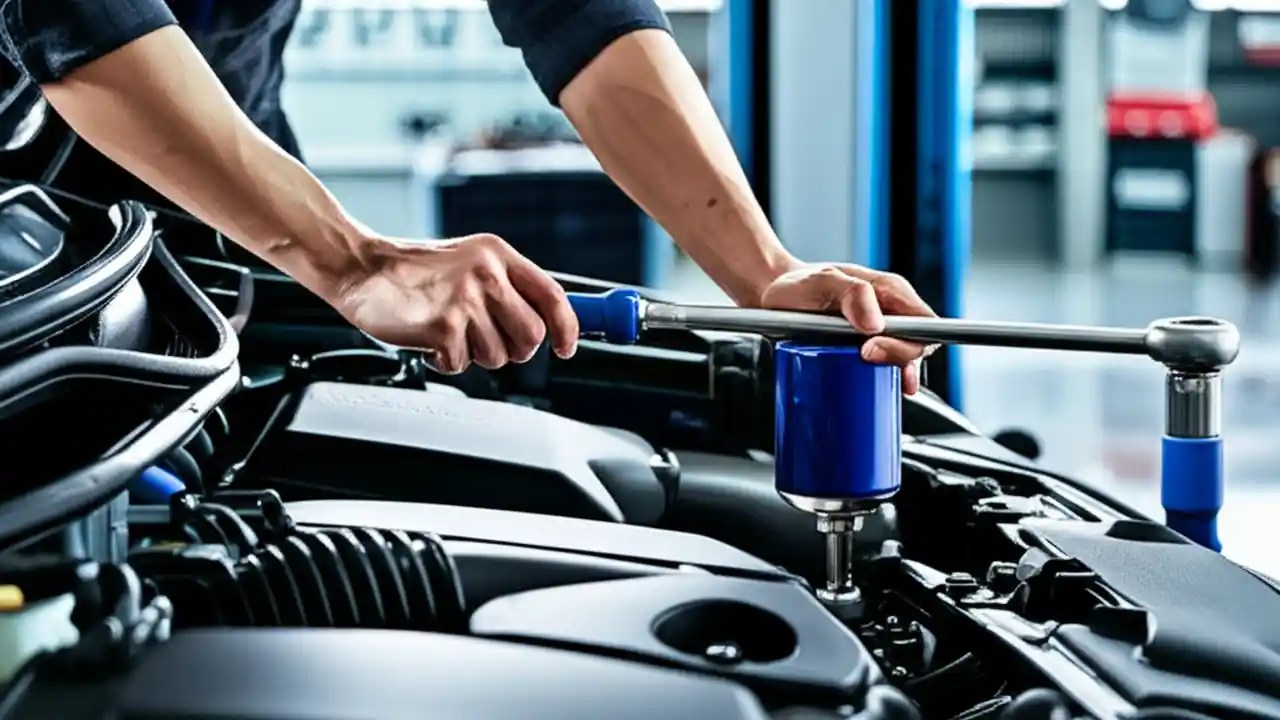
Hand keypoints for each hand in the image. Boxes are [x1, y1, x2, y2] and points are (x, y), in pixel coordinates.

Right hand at [330, 234, 578, 373]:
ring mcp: (465, 300)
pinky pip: (462, 364)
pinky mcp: (443, 325)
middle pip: (532, 336)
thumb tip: (546, 325)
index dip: (567, 329)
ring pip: (498, 356)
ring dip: (474, 354)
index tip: (566, 348)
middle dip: (515, 349)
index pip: (553, 297)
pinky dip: (445, 361)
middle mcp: (487, 274)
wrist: (362, 267)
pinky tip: (430, 340)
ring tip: (450, 332)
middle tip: (487, 341)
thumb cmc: (416, 270)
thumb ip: (508, 287)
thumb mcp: (471, 262)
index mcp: (498, 255)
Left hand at [760, 264, 936, 394]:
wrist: (775, 296)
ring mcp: (878, 334)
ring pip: (903, 362)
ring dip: (890, 374)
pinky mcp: (864, 351)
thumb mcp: (822, 281)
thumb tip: (876, 324)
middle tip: (864, 357)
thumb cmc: (798, 285)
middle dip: (898, 359)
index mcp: (888, 290)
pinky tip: (867, 385)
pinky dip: (878, 381)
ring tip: (867, 375)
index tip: (873, 348)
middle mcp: (889, 313)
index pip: (924, 321)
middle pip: (918, 345)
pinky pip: (883, 369)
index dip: (909, 342)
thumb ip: (852, 293)